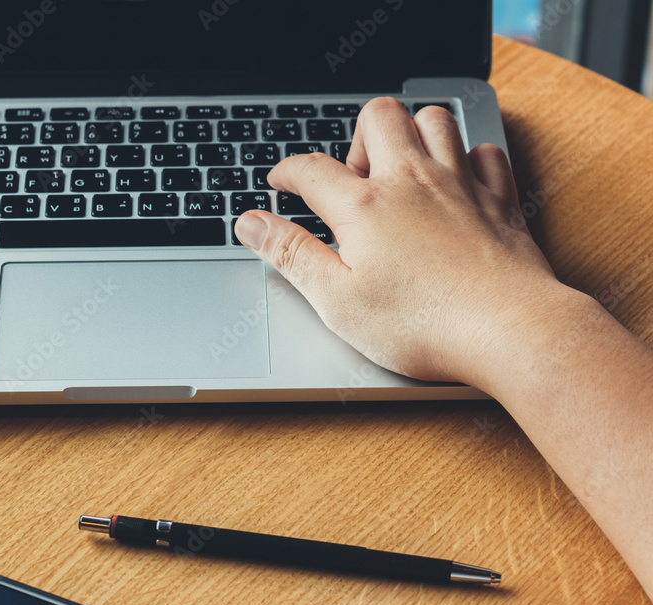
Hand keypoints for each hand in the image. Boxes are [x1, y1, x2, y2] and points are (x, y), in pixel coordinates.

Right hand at [235, 97, 564, 384]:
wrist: (510, 330)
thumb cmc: (422, 324)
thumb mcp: (336, 300)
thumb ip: (290, 254)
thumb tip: (250, 224)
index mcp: (364, 207)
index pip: (311, 169)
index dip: (287, 171)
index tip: (281, 182)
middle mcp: (411, 182)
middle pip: (378, 117)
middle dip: (355, 137)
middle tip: (351, 179)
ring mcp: (459, 185)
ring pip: (433, 119)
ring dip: (411, 133)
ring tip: (399, 171)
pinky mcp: (498, 201)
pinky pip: (484, 153)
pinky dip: (466, 158)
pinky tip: (455, 183)